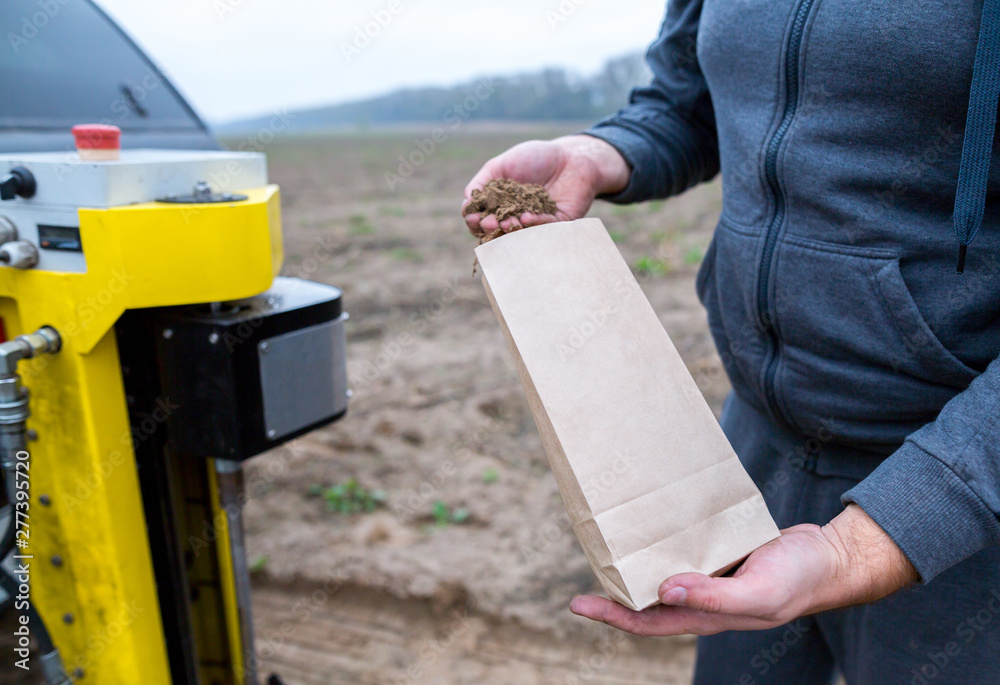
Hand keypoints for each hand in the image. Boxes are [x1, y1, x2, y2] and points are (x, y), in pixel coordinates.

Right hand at [462, 135, 629, 234]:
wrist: (571, 156)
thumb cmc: (535, 157)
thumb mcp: (502, 165)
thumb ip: (482, 183)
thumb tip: (466, 205)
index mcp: (499, 204)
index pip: (480, 218)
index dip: (475, 220)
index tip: (473, 217)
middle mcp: (515, 217)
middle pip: (496, 231)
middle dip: (490, 228)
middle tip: (489, 223)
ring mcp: (535, 223)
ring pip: (518, 234)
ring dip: (511, 230)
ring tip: (508, 223)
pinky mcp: (557, 225)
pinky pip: (544, 229)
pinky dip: (535, 224)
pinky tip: (528, 217)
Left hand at [569, 504, 917, 635]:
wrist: (832, 557)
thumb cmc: (799, 579)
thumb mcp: (759, 593)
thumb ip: (714, 596)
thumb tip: (665, 592)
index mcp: (707, 616)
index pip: (648, 623)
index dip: (612, 615)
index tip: (577, 604)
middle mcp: (703, 599)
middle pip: (647, 602)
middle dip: (614, 593)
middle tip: (585, 566)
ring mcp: (712, 577)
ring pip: (664, 575)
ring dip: (636, 566)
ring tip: (607, 545)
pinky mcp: (721, 554)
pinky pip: (684, 551)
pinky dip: (664, 542)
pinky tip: (652, 525)